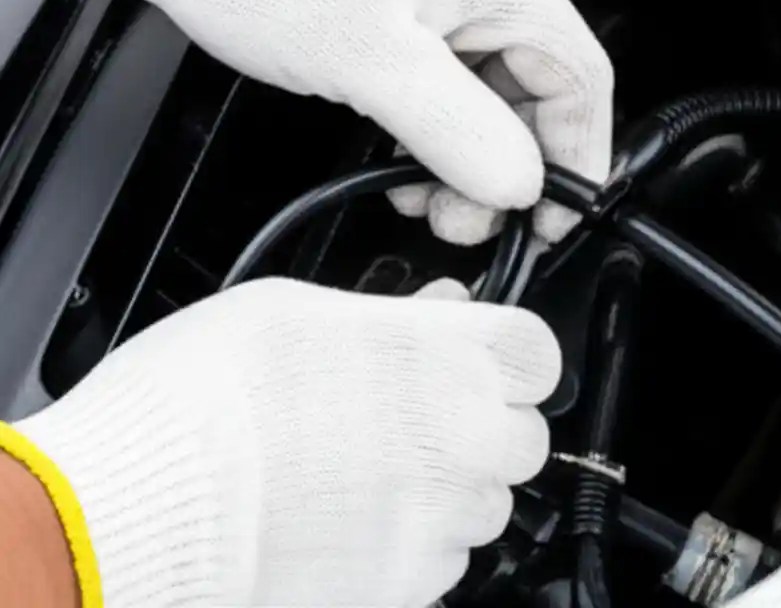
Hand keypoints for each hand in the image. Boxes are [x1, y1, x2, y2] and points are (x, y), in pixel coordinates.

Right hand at [13, 278, 560, 606]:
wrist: (134, 511)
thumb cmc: (201, 400)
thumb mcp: (296, 309)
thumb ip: (393, 314)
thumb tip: (441, 309)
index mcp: (446, 359)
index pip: (538, 354)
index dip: (506, 358)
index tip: (477, 363)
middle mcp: (461, 443)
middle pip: (521, 437)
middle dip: (477, 428)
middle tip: (412, 422)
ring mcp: (439, 524)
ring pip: (484, 505)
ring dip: (445, 490)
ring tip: (363, 476)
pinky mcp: (408, 587)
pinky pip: (440, 564)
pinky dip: (409, 546)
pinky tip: (346, 523)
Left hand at [51, 0, 612, 243]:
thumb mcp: (366, 57)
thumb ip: (454, 129)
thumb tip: (518, 185)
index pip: (577, 70)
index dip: (577, 150)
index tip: (554, 211)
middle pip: (531, 90)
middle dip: (508, 165)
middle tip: (468, 217)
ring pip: (482, 95)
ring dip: (464, 158)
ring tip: (428, 198)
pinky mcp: (389, 14)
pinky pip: (437, 86)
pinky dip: (428, 135)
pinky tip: (401, 164)